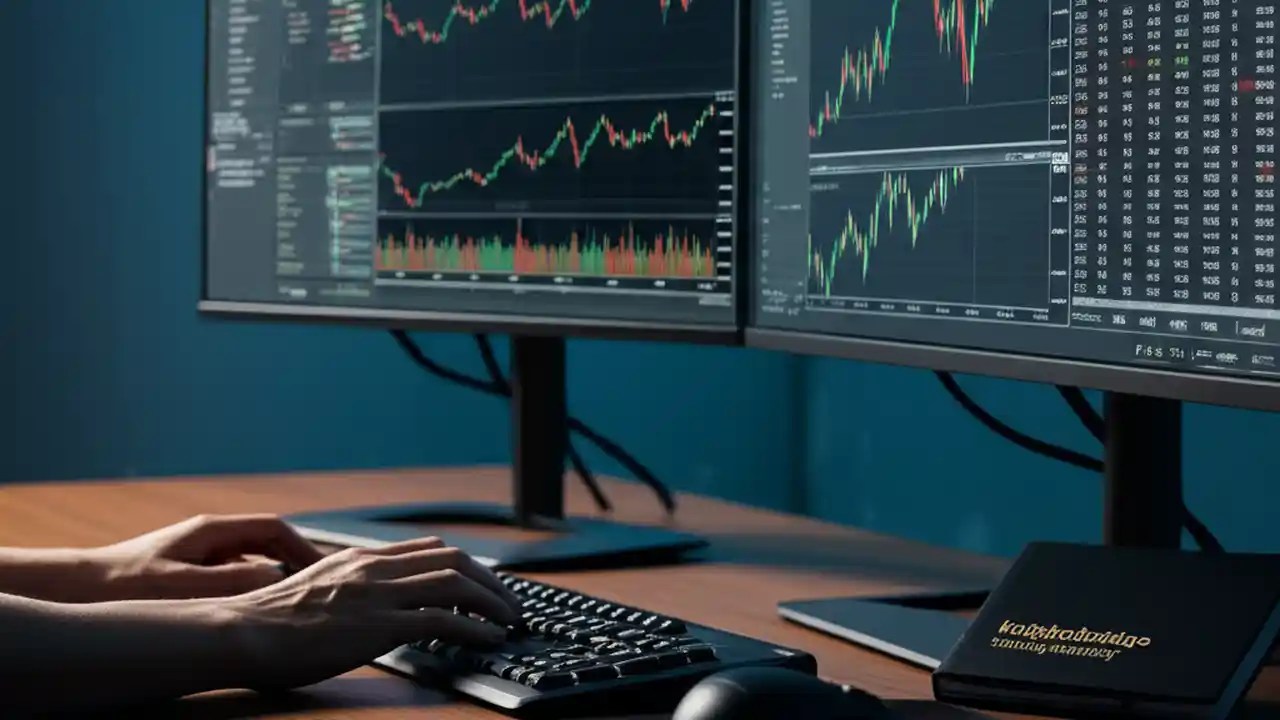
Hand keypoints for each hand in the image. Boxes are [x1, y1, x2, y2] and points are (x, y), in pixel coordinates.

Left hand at [89, 514, 326, 600]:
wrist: (81, 587)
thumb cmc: (127, 584)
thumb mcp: (183, 585)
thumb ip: (231, 581)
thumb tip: (277, 578)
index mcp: (213, 530)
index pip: (274, 528)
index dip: (302, 548)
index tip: (321, 572)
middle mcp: (210, 536)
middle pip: (267, 541)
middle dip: (294, 560)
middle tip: (315, 587)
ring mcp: (200, 551)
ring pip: (252, 559)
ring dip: (274, 575)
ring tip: (291, 600)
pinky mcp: (190, 569)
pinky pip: (234, 574)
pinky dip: (252, 587)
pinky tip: (253, 609)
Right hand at [222, 536, 521, 691]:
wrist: (243, 631)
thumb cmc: (269, 621)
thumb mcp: (316, 588)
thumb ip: (348, 587)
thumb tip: (367, 604)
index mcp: (361, 559)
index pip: (428, 549)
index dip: (464, 564)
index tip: (483, 581)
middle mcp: (375, 568)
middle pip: (452, 559)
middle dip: (489, 580)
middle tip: (509, 602)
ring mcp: (379, 593)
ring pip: (455, 582)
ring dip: (492, 600)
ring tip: (509, 620)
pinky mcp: (380, 624)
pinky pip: (443, 619)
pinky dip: (475, 628)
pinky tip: (488, 639)